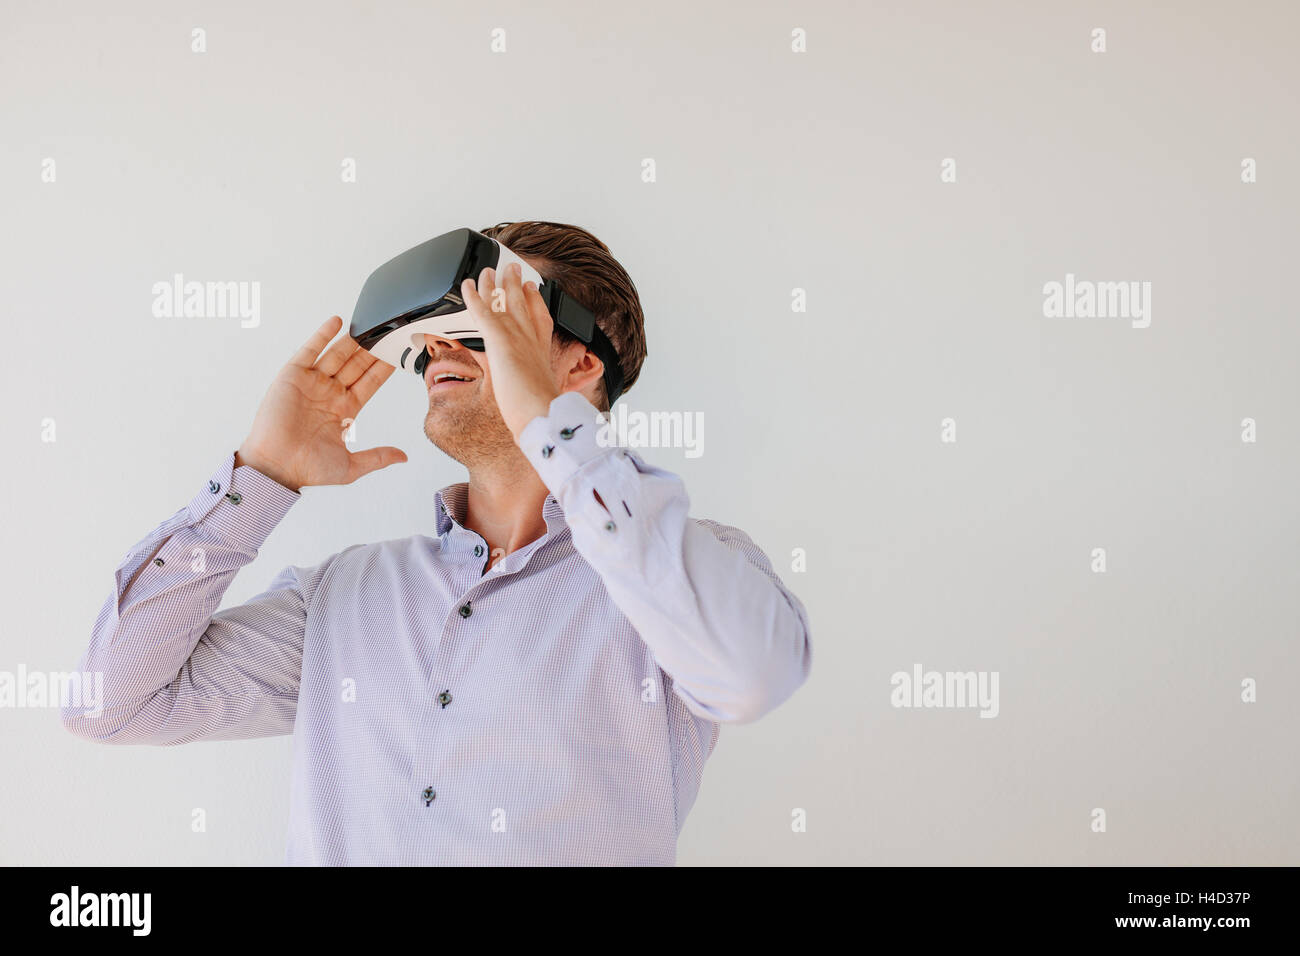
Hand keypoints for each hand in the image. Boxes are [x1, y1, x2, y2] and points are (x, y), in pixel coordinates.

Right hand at [235, 315, 406, 490]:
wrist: (276, 467)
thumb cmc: (307, 468)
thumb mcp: (351, 466)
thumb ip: (377, 457)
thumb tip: (403, 457)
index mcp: (345, 410)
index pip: (370, 382)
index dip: (384, 367)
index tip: (399, 353)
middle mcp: (330, 393)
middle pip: (357, 364)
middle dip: (372, 349)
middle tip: (388, 331)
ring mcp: (312, 382)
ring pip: (337, 355)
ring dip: (353, 339)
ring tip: (369, 324)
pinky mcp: (293, 376)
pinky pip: (310, 350)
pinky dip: (322, 335)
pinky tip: (336, 322)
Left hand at [459, 263, 561, 438]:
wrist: (541, 411)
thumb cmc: (542, 409)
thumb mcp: (542, 394)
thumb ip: (536, 388)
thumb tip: (531, 398)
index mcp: (542, 349)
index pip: (540, 317)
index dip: (536, 300)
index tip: (532, 289)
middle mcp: (531, 336)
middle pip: (523, 301)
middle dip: (516, 283)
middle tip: (512, 270)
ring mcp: (516, 335)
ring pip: (503, 299)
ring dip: (493, 282)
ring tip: (488, 271)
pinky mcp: (499, 338)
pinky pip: (482, 311)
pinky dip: (473, 296)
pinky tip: (467, 285)